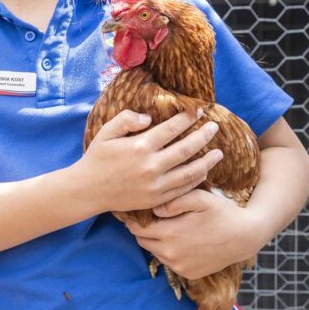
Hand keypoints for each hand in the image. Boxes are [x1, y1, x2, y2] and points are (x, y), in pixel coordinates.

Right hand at [81, 109, 223, 212]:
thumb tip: (149, 118)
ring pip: (190, 171)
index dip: (187, 118)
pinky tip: (204, 172)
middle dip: (203, 135)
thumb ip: (126, 120)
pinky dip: (196, 180)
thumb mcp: (106, 132)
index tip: (198, 110)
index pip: (172, 128)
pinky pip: (183, 189)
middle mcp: (152, 165)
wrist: (88, 190)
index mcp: (140, 146)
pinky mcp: (158, 199)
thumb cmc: (97, 158)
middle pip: (186, 148)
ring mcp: (156, 184)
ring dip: (207, 161)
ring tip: (219, 152)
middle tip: (215, 127)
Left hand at [126, 189, 262, 279]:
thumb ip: (174, 201)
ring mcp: (180, 266)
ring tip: (163, 227)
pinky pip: (168, 262)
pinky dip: (167, 251)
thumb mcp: (199, 198)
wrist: (245, 237)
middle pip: (142, 241)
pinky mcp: (188, 273)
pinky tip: (177, 239)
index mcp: (171, 233)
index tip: (132, 211)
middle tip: (146, 217)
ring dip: (154, 241)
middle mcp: (172, 253)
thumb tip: (154, 208)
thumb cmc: (222, 213)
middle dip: (141, 229)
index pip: (136, 228)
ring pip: (153, 252)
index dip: (132, 219)